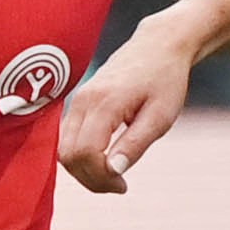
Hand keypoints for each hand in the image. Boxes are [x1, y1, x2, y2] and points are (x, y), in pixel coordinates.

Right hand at [57, 35, 194, 193]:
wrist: (158, 45)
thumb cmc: (165, 80)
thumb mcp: (160, 116)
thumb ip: (135, 144)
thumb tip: (114, 171)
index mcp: (104, 103)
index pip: (84, 154)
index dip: (100, 178)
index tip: (124, 184)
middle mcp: (84, 100)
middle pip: (68, 156)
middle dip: (90, 179)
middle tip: (119, 184)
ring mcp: (78, 99)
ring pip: (63, 149)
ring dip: (84, 169)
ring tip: (113, 173)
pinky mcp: (79, 101)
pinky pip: (68, 138)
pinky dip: (82, 155)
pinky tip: (105, 158)